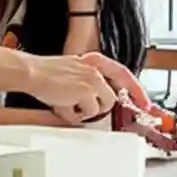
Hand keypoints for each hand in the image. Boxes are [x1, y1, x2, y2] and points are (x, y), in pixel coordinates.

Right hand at [21, 52, 147, 121]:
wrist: (31, 72)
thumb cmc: (46, 73)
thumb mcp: (73, 70)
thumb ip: (89, 80)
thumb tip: (97, 99)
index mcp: (94, 61)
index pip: (123, 74)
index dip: (136, 90)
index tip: (145, 102)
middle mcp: (96, 70)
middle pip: (111, 98)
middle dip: (98, 108)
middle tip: (82, 109)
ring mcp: (92, 81)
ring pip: (100, 108)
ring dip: (84, 111)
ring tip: (66, 103)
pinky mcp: (85, 92)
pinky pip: (85, 114)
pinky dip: (72, 115)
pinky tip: (61, 106)